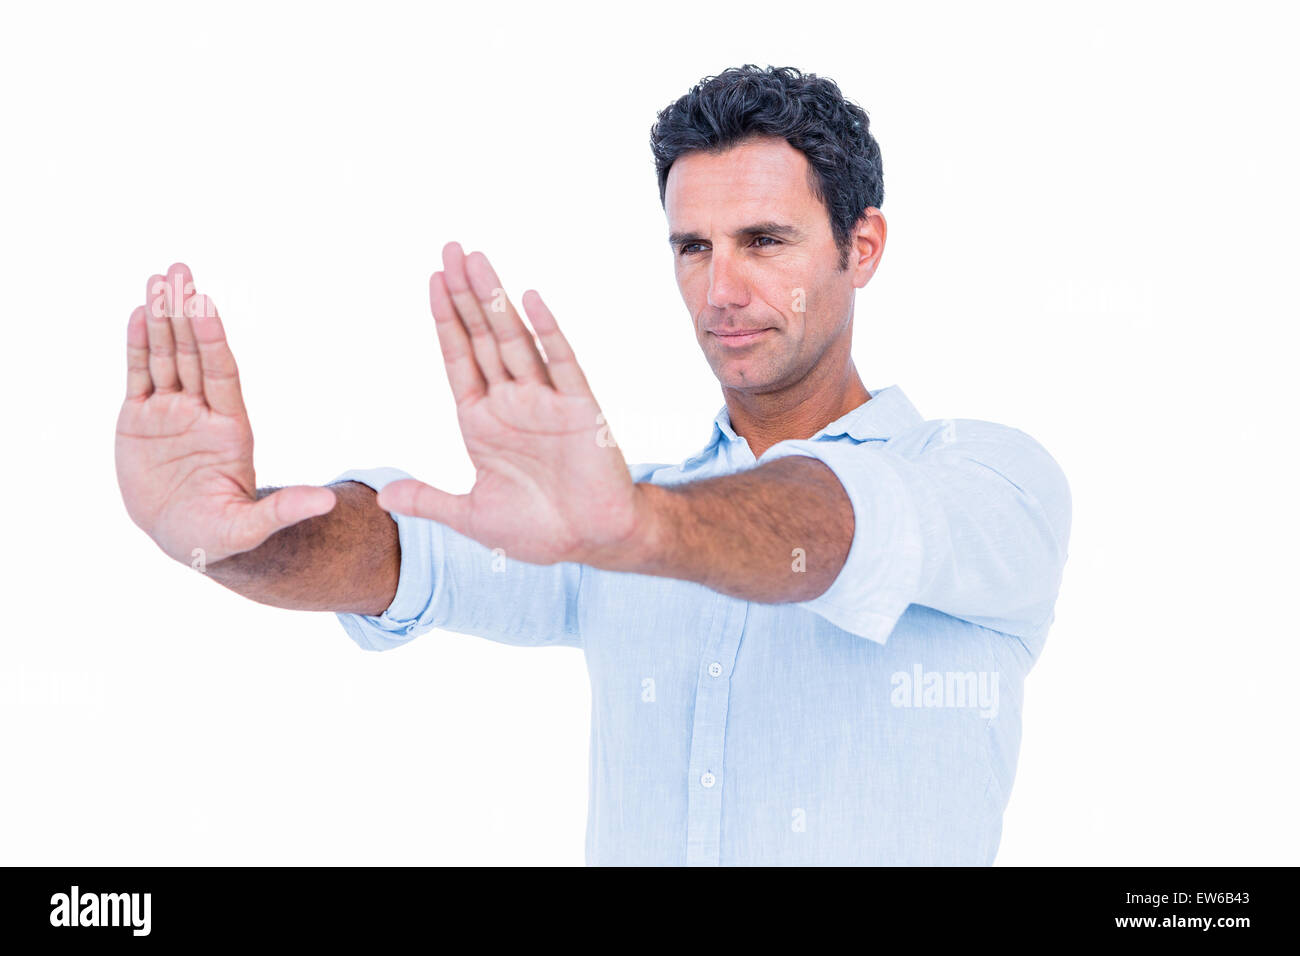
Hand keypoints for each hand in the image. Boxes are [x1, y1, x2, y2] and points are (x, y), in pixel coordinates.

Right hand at [114, 263, 336, 564]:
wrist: (185, 540)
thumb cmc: (221, 536)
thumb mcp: (251, 528)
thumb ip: (283, 511)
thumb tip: (326, 504)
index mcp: (230, 430)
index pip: (221, 374)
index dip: (212, 339)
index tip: (205, 304)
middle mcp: (201, 412)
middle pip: (193, 353)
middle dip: (184, 313)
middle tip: (179, 270)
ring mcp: (170, 413)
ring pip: (165, 357)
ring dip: (160, 318)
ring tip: (157, 278)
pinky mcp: (140, 421)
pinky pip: (138, 376)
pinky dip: (137, 346)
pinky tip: (138, 313)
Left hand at [377, 243, 646, 566]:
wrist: (591, 543)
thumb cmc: (536, 529)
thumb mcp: (471, 516)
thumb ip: (429, 501)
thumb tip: (382, 498)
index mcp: (481, 421)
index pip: (458, 358)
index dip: (445, 320)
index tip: (432, 280)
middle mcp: (511, 402)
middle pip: (483, 336)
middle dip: (465, 293)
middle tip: (451, 248)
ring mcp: (544, 401)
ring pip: (515, 340)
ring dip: (496, 300)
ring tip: (478, 260)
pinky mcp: (579, 409)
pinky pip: (561, 363)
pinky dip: (547, 331)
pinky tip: (530, 300)